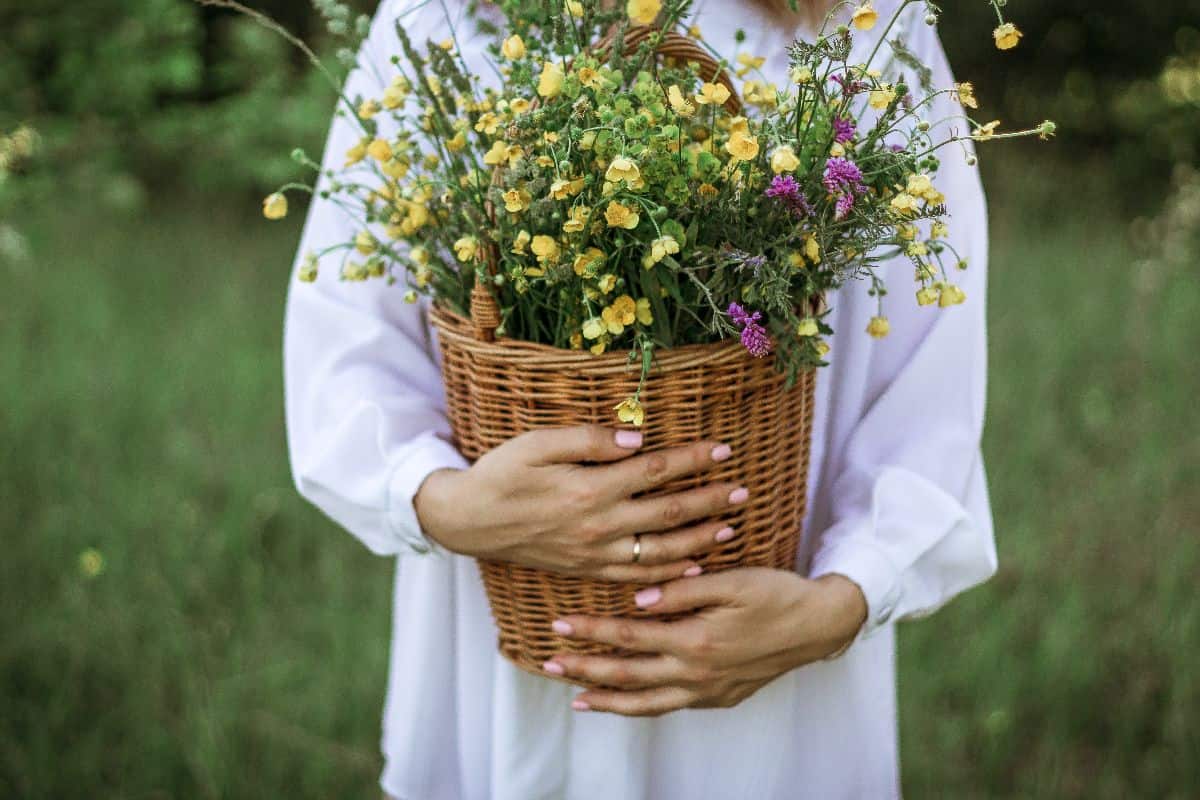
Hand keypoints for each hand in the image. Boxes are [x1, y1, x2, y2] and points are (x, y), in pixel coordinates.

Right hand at [413, 425, 748, 582]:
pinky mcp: (587, 569)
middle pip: (668, 514)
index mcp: (590, 490)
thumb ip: (589, 440)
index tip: (722, 448)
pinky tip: (692, 565)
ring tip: (730, 528)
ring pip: (660, 551)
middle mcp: (599, 526)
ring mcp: (595, 553)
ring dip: (700, 540)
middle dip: (710, 501)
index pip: (655, 472)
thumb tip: (637, 439)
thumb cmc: (502, 472)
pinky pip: (638, 576)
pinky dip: (669, 573)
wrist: (469, 520)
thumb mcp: (538, 443)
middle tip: (743, 491)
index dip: (692, 459)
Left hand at [544, 568, 867, 715]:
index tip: (559, 625)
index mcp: (695, 641)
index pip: (628, 637)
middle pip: (627, 676)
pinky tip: (626, 700)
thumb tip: (637, 600)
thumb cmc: (777, 595)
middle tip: (549, 663)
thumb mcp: (732, 581)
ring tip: (577, 698)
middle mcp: (696, 673)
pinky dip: (642, 707)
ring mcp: (708, 691)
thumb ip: (682, 591)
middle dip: (584, 669)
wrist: (819, 626)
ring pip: (646, 703)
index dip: (591, 632)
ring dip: (608, 700)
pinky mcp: (719, 698)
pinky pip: (671, 707)